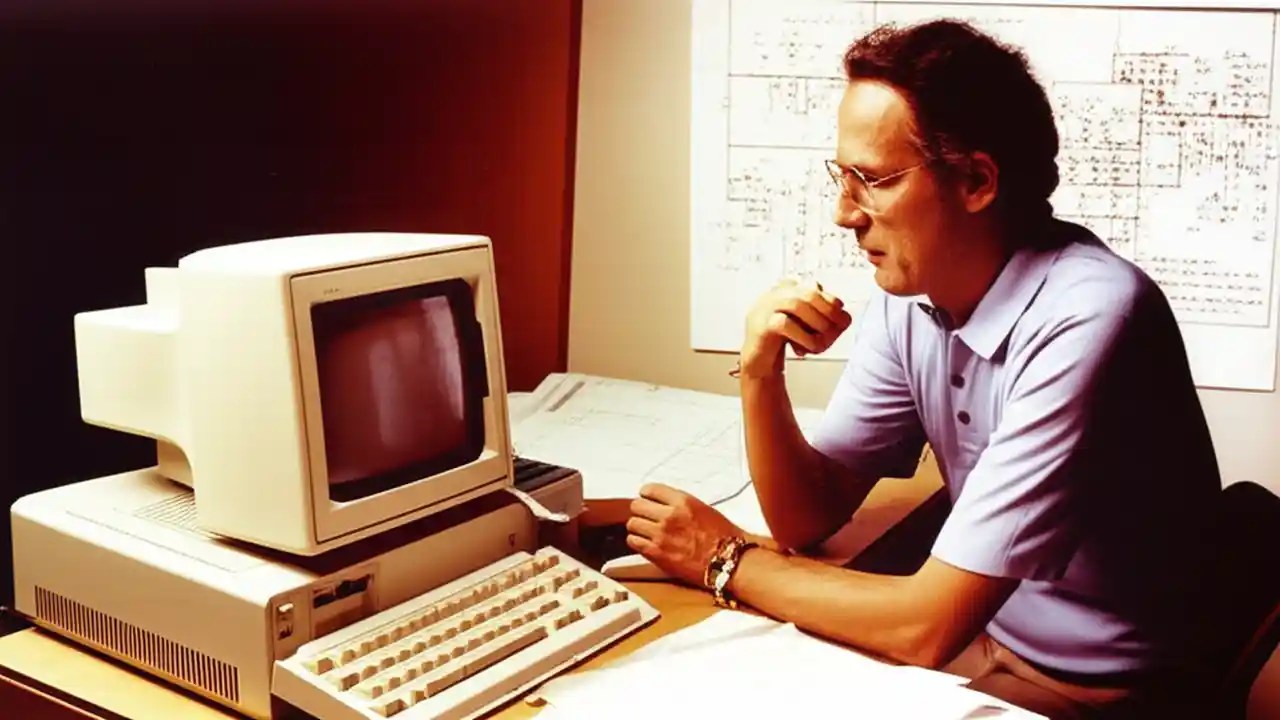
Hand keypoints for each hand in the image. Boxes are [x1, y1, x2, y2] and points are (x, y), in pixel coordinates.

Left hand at [625, 483, 744, 588]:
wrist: (727, 561)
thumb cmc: (722, 537)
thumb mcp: (703, 509)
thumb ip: (680, 504)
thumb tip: (662, 504)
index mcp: (683, 501)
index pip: (650, 489)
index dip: (646, 495)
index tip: (647, 500)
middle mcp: (669, 515)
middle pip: (637, 505)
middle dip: (641, 511)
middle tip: (647, 517)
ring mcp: (661, 534)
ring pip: (632, 524)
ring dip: (638, 527)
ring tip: (646, 532)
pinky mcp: (656, 553)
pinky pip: (633, 542)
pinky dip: (637, 542)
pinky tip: (646, 544)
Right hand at [741, 277, 852, 377]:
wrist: (759, 363)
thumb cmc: (783, 341)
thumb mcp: (806, 324)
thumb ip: (823, 315)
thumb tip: (845, 317)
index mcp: (784, 290)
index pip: (812, 285)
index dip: (830, 300)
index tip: (841, 317)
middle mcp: (773, 295)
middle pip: (808, 292)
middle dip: (829, 310)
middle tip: (839, 326)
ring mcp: (764, 309)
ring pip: (796, 304)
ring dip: (818, 323)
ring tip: (824, 341)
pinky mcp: (760, 327)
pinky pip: (784, 324)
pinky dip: (803, 337)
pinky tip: (808, 349)